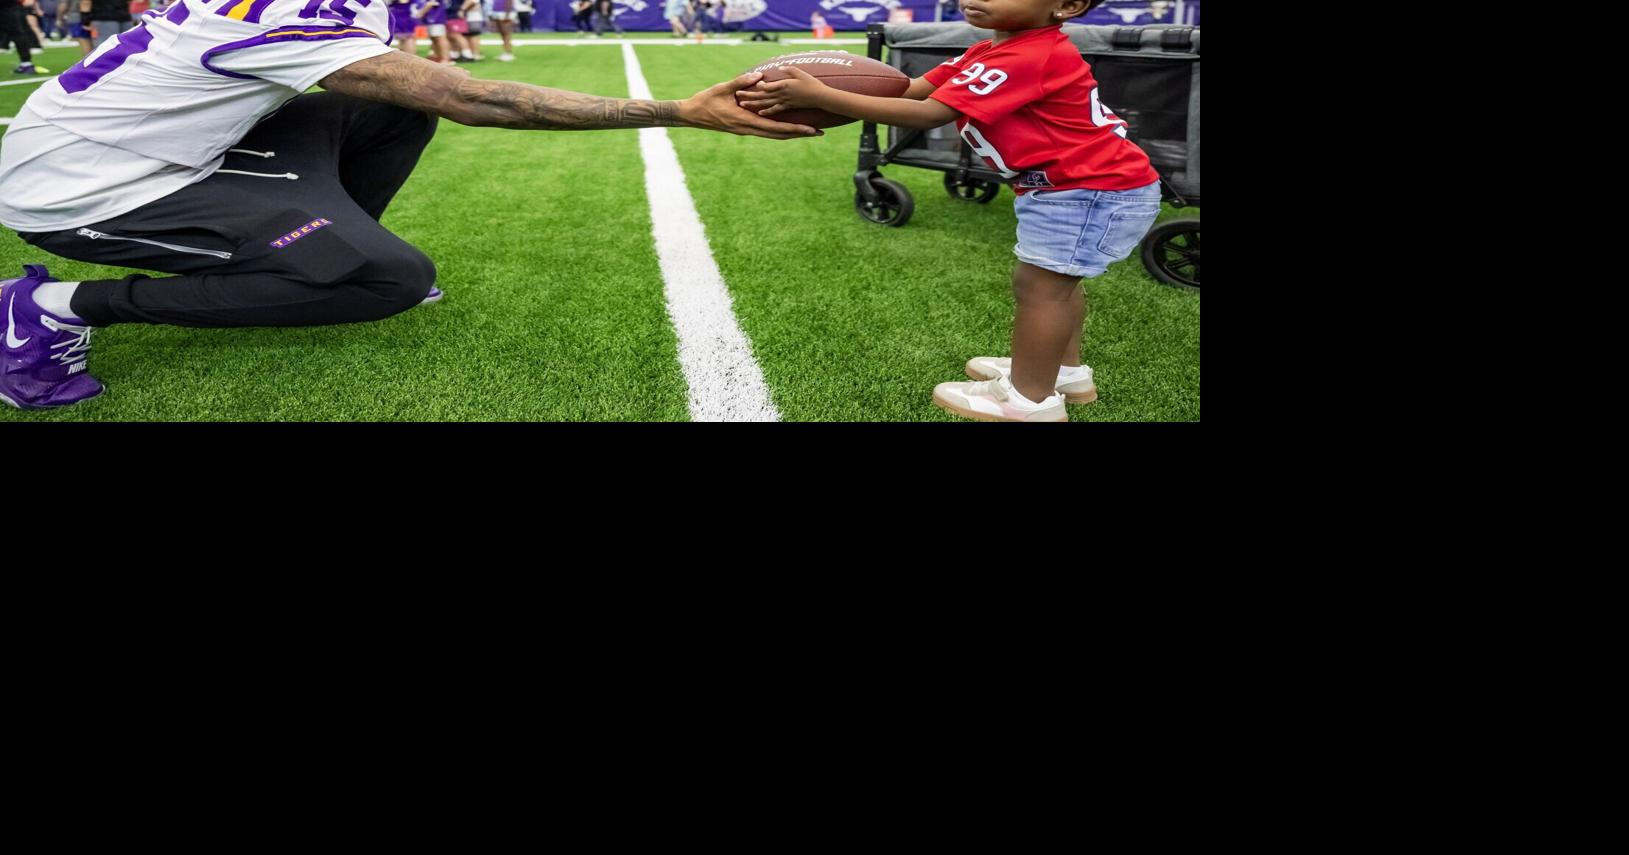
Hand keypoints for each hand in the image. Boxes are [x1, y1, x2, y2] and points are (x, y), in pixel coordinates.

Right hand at [678, 72, 822, 139]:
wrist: (691, 115)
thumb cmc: (705, 101)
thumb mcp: (722, 89)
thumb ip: (741, 82)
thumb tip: (759, 76)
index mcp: (745, 121)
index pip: (775, 127)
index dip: (795, 128)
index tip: (811, 129)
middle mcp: (748, 129)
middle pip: (779, 135)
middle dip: (799, 134)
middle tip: (818, 133)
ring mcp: (746, 130)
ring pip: (773, 135)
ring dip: (791, 133)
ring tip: (808, 131)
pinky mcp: (744, 127)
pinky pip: (765, 131)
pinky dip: (779, 130)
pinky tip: (787, 127)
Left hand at [733, 67, 827, 117]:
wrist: (820, 97)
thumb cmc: (812, 84)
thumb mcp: (801, 73)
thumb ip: (789, 70)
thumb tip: (780, 68)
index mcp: (784, 85)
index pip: (766, 86)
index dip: (755, 86)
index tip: (745, 85)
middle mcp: (782, 95)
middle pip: (762, 95)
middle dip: (749, 95)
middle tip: (737, 94)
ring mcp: (784, 101)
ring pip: (766, 103)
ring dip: (754, 103)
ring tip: (743, 103)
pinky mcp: (788, 106)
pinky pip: (775, 110)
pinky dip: (767, 111)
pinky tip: (759, 112)